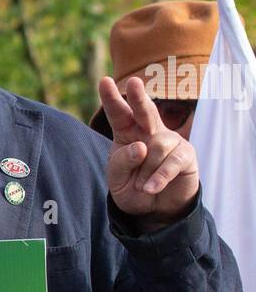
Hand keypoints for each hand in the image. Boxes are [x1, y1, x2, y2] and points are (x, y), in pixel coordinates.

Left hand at [100, 76, 199, 224]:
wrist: (154, 210)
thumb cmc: (132, 188)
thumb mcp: (117, 179)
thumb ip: (122, 162)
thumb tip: (140, 147)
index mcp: (127, 132)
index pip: (119, 113)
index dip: (112, 98)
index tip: (104, 81)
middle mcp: (149, 132)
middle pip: (145, 111)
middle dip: (139, 97)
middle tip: (134, 82)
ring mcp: (169, 141)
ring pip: (156, 147)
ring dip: (144, 171)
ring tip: (141, 185)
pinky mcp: (185, 155)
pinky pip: (171, 162)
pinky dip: (158, 178)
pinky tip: (149, 188)